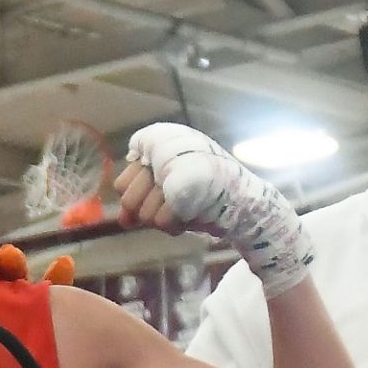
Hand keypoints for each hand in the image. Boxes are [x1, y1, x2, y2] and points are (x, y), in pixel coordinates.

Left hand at [116, 123, 312, 298]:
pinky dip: (176, 225)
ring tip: (187, 209)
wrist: (246, 204)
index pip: (121, 184)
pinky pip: (162, 220)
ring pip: (144, 212)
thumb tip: (123, 220)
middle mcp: (166, 145)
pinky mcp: (186, 183)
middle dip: (149, 212)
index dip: (136, 200)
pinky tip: (193, 215)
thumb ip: (142, 204)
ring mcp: (176, 162)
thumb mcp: (167, 197)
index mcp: (159, 141)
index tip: (158, 201)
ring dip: (165, 220)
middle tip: (174, 207)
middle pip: (128, 199)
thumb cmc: (206, 198)